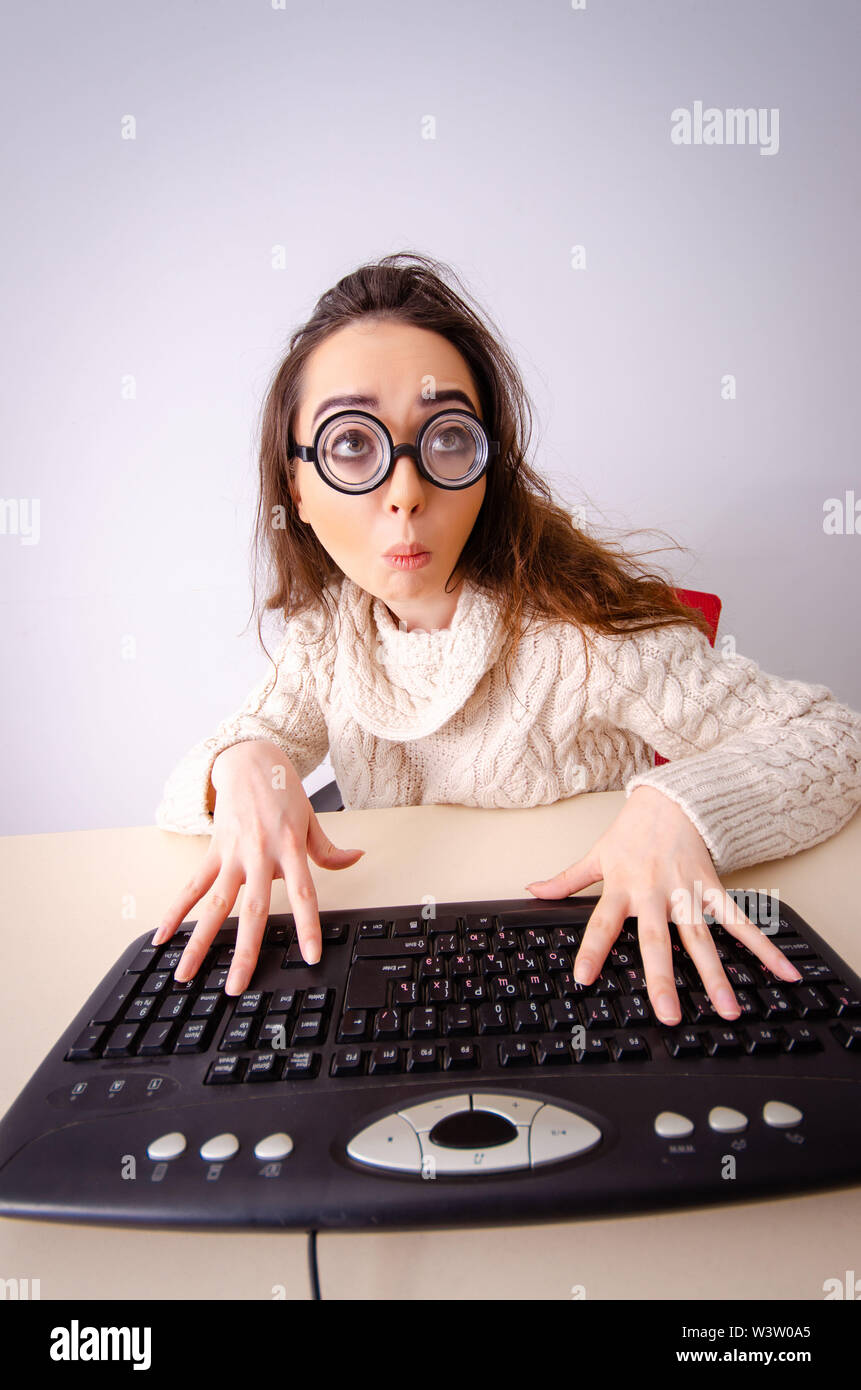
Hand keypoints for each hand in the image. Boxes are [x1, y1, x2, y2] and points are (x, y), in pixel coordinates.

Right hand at [153, 740, 364, 994]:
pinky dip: (175, 912)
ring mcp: (232, 854)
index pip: (304, 894)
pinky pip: (192, 886)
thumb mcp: (311, 818)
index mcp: (290, 847)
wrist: (249, 760)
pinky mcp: (212, 851)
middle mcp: (259, 854)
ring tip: (186, 974)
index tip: (310, 957)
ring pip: (214, 905)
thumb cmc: (282, 790)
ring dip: (199, 942)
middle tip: (236, 985)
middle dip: (244, 951)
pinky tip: (162, 936)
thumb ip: (328, 849)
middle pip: (252, 910)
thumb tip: (356, 859)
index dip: (308, 927)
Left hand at [524, 785, 802, 1025]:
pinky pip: (740, 921)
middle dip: (663, 978)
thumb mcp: (596, 854)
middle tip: (668, 1013)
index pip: (602, 923)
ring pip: (702, 939)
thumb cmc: (632, 831)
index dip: (592, 950)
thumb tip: (532, 891)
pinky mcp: (713, 888)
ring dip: (716, 975)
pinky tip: (783, 971)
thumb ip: (566, 880)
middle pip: (658, 941)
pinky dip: (763, 947)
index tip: (584, 978)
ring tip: (727, 1009)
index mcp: (622, 888)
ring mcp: (687, 893)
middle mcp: (655, 893)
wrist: (672, 799)